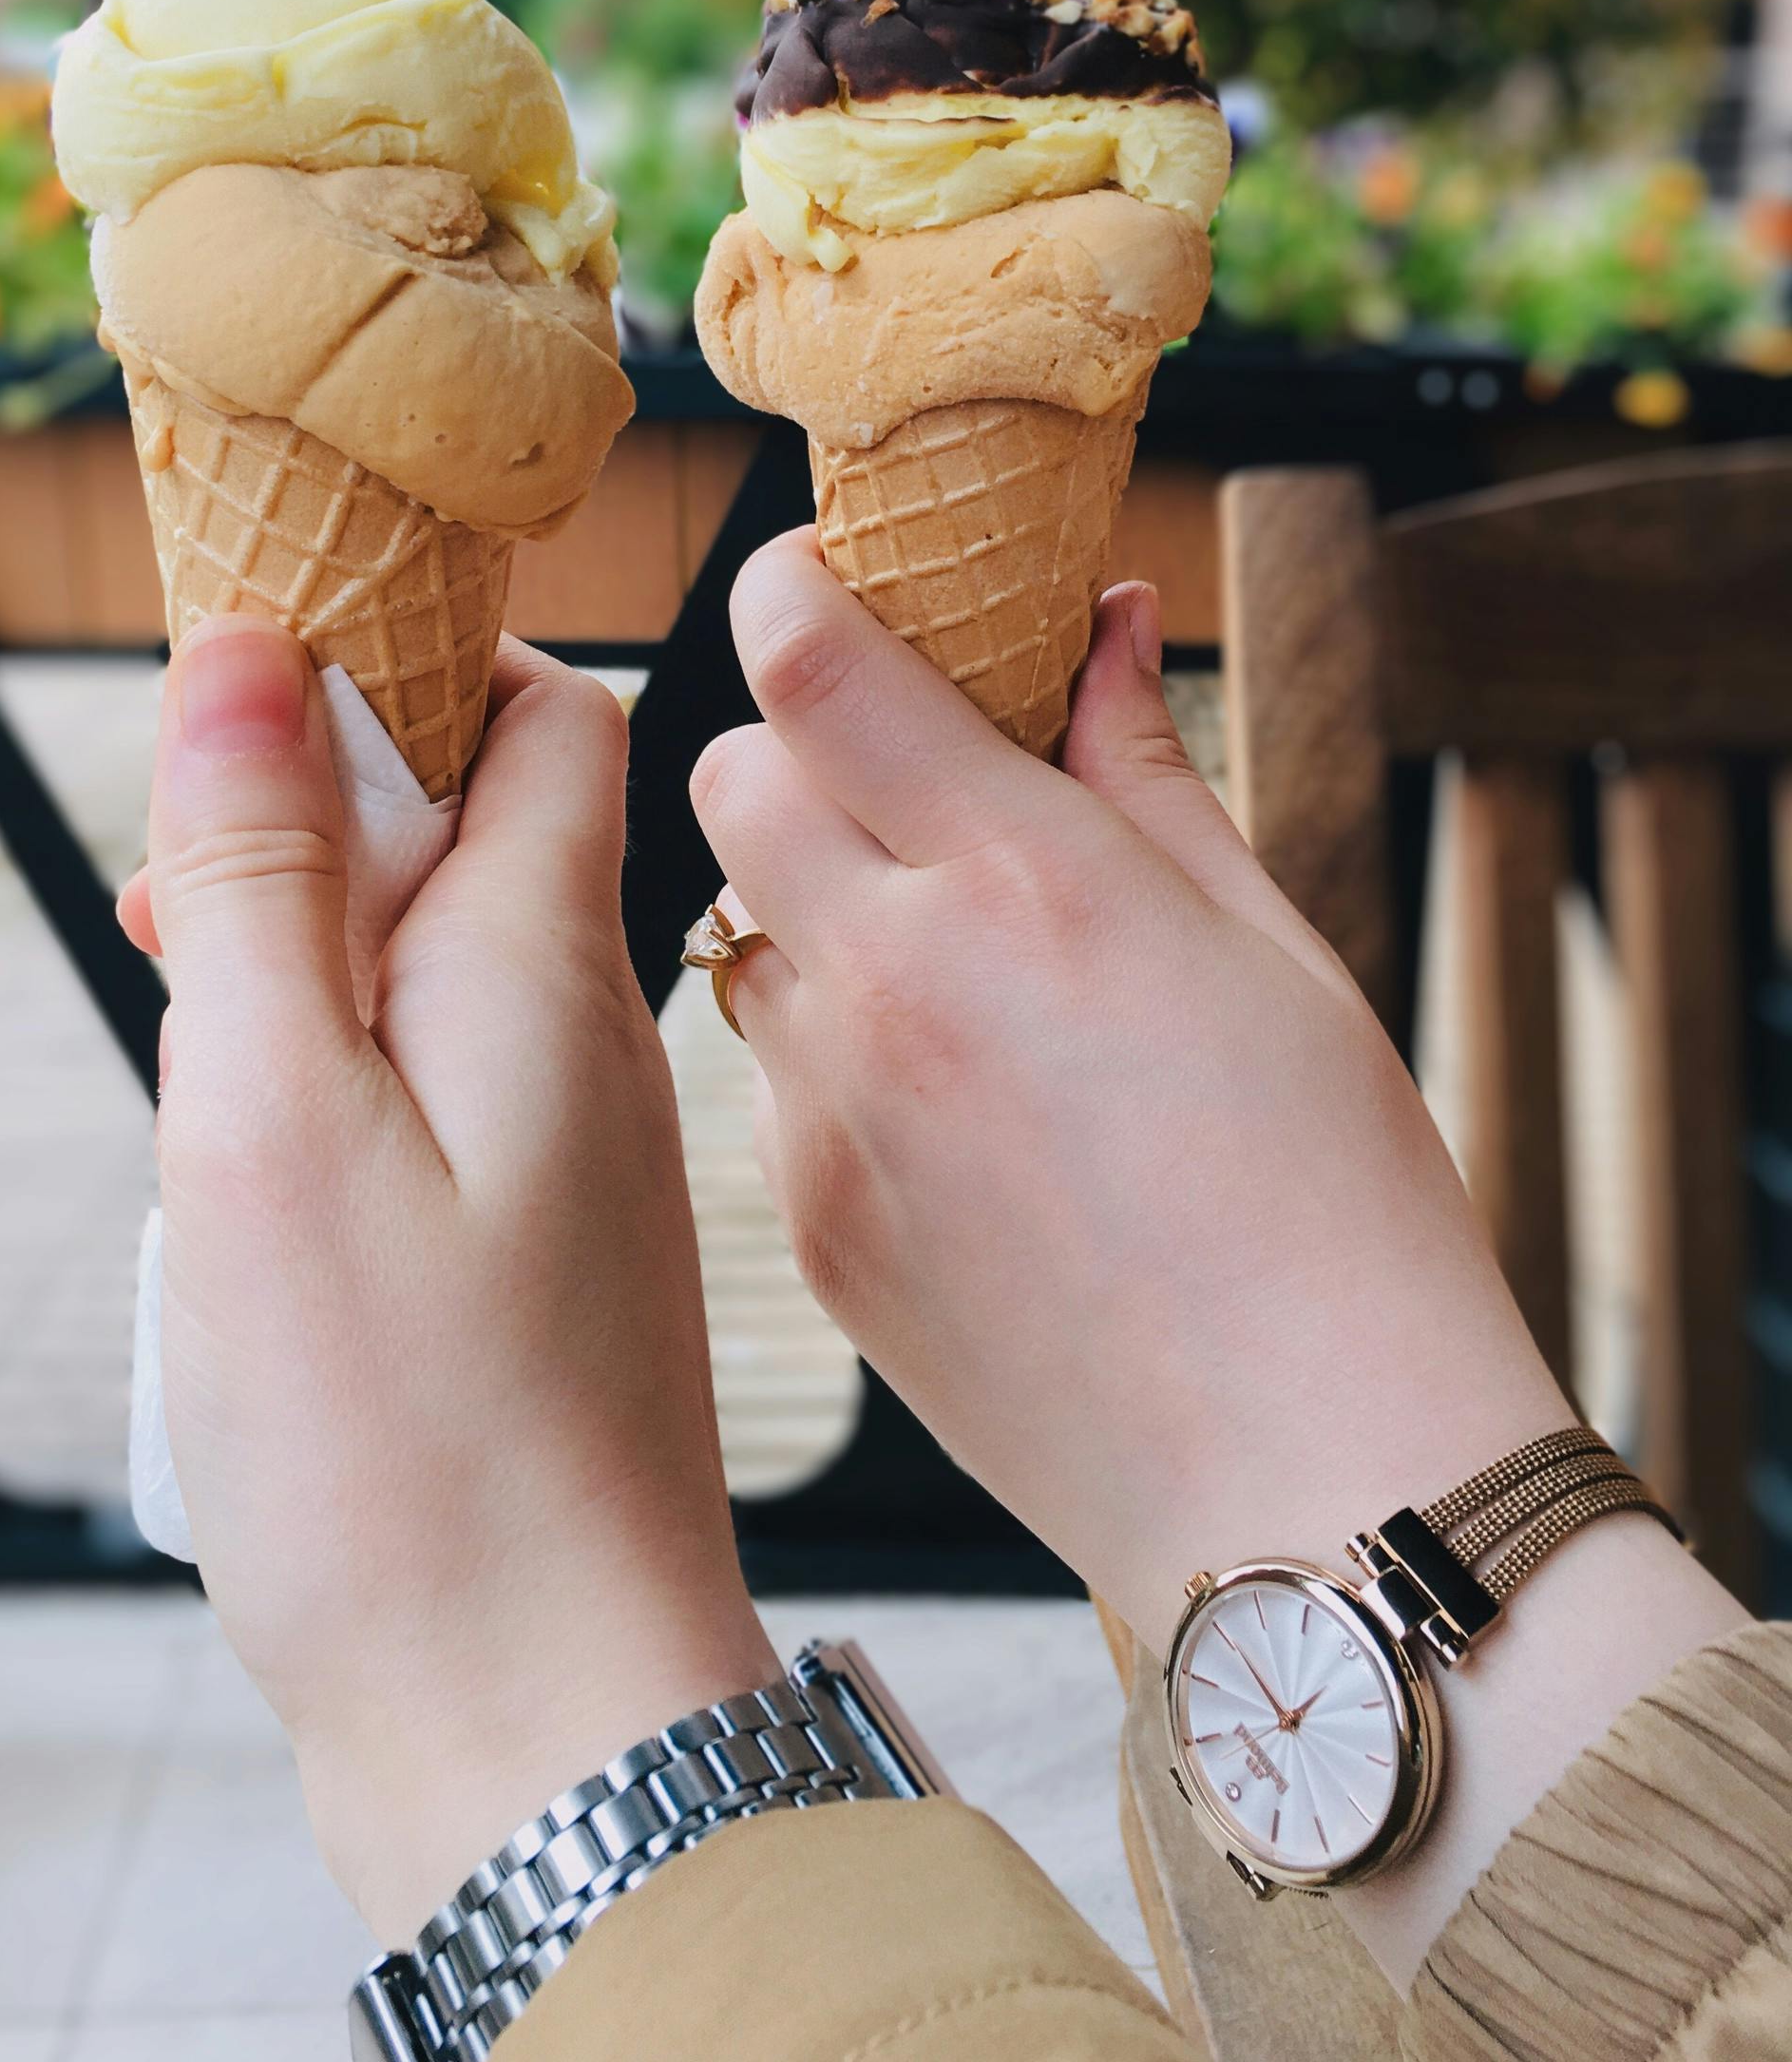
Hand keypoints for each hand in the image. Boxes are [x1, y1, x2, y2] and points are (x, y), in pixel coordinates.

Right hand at [124, 615, 774, 1942]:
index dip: (408, 670)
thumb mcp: (273, 1117)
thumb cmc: (406, 1444)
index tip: (251, 720)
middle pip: (472, 837)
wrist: (542, 1727)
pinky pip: (435, 1107)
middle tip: (183, 937)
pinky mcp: (542, 1260)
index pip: (547, 711)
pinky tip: (267, 1206)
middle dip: (315, 842)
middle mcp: (591, 1042)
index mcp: (547, 969)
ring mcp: (577, 1156)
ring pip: (433, 979)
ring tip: (211, 1099)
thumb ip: (262, 875)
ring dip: (306, 987)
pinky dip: (338, 1107)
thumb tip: (254, 653)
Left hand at [691, 535, 1740, 1977]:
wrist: (1303, 1481)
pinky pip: (774, 1082)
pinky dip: (833, 1057)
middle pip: (728, 782)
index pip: (811, 670)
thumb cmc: (1332, 1205)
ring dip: (810, 912)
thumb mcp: (1271, 948)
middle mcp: (892, 985)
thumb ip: (1146, 770)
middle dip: (793, 753)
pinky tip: (955, 1118)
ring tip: (951, 975)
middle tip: (900, 791)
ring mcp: (830, 1118)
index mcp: (1024, 884)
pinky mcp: (812, 1229)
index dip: (786, 592)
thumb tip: (1102, 622)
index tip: (808, 580)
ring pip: (740, 937)